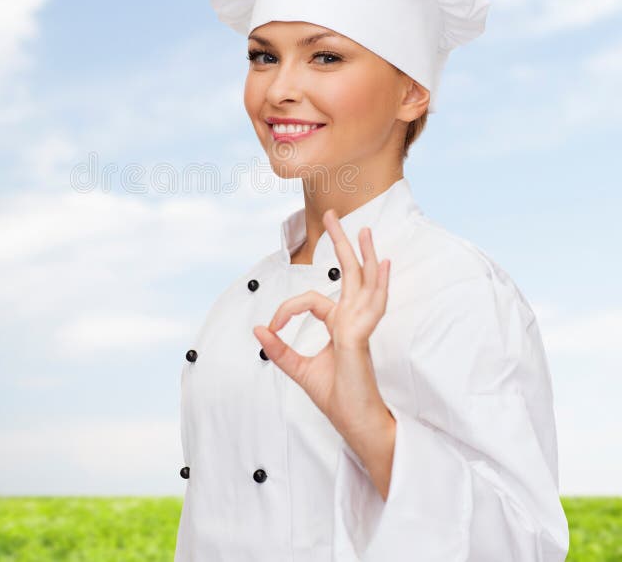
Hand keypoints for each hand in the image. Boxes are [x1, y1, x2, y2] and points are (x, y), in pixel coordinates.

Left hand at [253, 209, 392, 438]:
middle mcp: (352, 321)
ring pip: (363, 283)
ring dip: (364, 255)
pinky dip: (377, 285)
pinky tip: (381, 264)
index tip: (270, 329)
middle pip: (349, 275)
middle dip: (342, 244)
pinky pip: (367, 309)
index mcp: (339, 325)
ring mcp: (360, 328)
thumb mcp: (299, 370)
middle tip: (335, 214)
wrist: (357, 425)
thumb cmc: (338, 398)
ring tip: (364, 230)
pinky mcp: (360, 339)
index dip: (285, 310)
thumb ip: (279, 351)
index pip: (312, 301)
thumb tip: (257, 329)